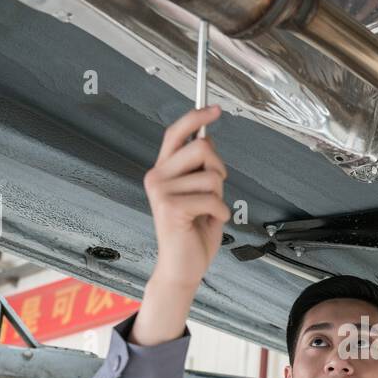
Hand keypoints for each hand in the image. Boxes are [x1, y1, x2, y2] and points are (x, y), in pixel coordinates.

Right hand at [143, 104, 230, 290]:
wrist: (182, 268)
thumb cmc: (193, 232)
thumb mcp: (201, 194)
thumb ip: (201, 169)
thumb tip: (207, 139)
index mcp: (163, 171)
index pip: (176, 133)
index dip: (196, 117)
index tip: (216, 109)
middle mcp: (157, 177)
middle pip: (201, 148)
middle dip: (220, 168)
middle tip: (217, 190)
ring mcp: (161, 192)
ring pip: (212, 176)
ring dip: (220, 197)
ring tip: (208, 212)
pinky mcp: (170, 208)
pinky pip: (212, 199)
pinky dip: (220, 213)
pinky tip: (208, 223)